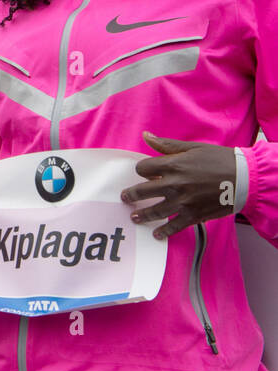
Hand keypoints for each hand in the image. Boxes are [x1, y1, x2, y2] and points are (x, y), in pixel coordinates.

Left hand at [121, 132, 236, 238]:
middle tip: (125, 197)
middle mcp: (174, 184)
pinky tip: (157, 234)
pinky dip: (165, 231)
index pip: (143, 168)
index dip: (141, 170)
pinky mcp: (194, 215)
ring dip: (143, 215)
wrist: (244, 179)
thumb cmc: (219, 160)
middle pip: (143, 191)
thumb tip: (145, 136)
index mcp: (172, 165)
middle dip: (131, 195)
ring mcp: (183, 202)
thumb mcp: (192, 148)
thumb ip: (166, 145)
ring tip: (134, 217)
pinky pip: (175, 226)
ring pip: (155, 211)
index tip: (144, 173)